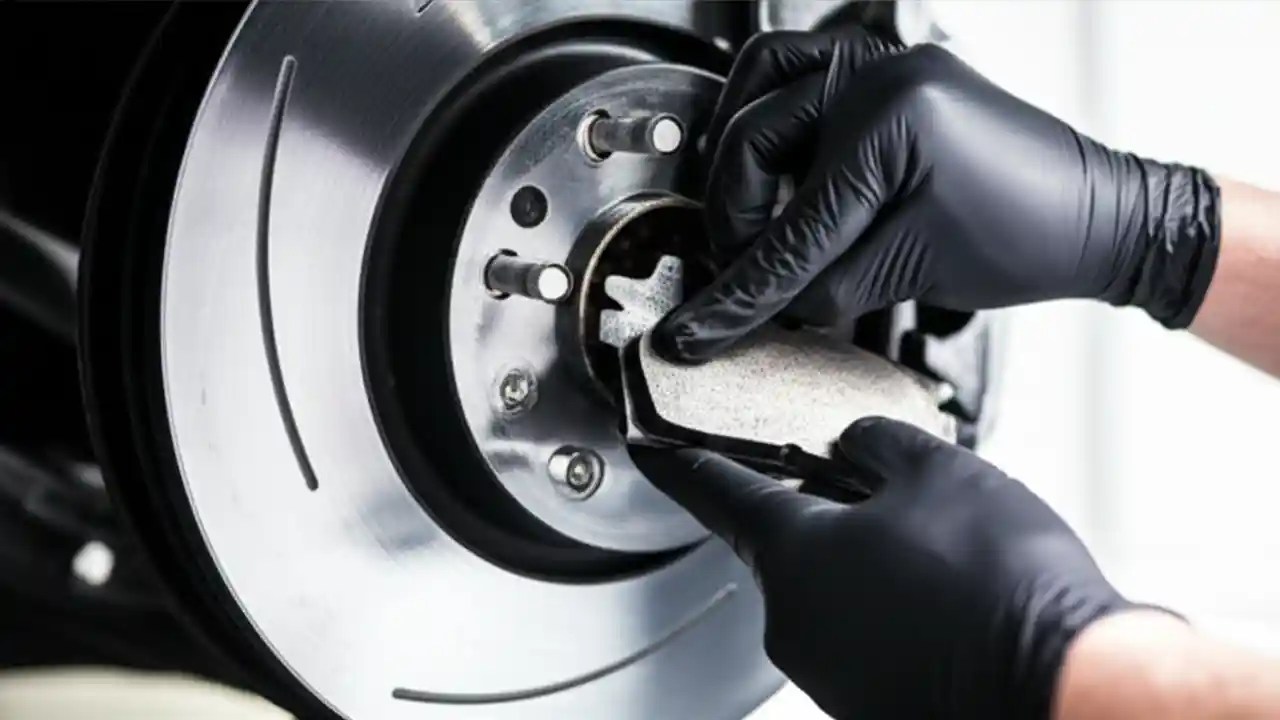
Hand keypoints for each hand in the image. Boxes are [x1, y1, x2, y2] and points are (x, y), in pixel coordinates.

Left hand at [632, 418, 1138, 718]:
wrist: (1061, 691)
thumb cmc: (1002, 586)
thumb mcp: (938, 474)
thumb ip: (876, 447)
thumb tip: (854, 448)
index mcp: (791, 554)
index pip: (712, 491)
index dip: (677, 459)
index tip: (645, 443)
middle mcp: (792, 620)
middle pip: (784, 543)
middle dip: (827, 509)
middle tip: (889, 493)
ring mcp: (826, 671)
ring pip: (831, 590)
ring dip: (868, 562)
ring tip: (945, 555)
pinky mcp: (864, 703)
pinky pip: (863, 635)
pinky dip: (892, 609)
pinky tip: (950, 600)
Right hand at [656, 29, 1219, 362]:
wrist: (1097, 215)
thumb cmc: (1031, 239)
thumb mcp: (912, 272)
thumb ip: (822, 286)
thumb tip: (760, 304)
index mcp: (893, 119)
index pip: (793, 224)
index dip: (742, 290)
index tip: (698, 329)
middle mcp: (881, 72)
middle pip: (755, 141)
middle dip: (736, 218)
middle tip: (737, 270)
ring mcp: (885, 61)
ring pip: (763, 80)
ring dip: (738, 146)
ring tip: (742, 210)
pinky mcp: (889, 70)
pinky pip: (802, 69)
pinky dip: (772, 111)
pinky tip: (772, 162)